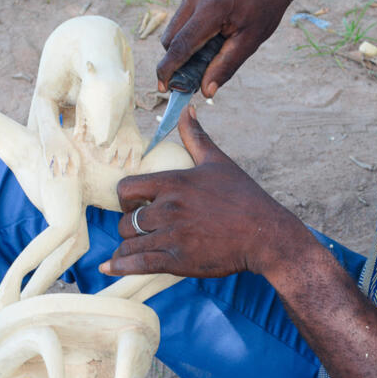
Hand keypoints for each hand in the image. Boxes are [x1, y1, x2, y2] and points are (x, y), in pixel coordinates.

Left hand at [104, 106, 319, 278]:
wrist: (264, 234)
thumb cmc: (243, 197)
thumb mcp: (218, 162)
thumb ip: (196, 137)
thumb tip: (187, 110)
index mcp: (173, 183)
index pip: (127, 188)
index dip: (125, 199)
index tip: (135, 205)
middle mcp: (168, 209)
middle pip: (126, 220)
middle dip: (130, 226)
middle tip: (141, 230)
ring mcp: (171, 236)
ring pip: (130, 243)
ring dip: (130, 247)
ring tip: (136, 248)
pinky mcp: (177, 261)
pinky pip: (138, 264)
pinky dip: (121, 266)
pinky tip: (111, 267)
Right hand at [156, 0, 313, 96]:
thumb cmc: (267, 5)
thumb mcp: (252, 39)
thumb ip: (226, 65)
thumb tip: (205, 90)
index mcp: (211, 8)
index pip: (180, 45)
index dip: (168, 69)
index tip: (162, 87)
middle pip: (171, 37)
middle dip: (177, 58)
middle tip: (195, 73)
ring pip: (175, 24)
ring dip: (185, 41)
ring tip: (214, 44)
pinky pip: (184, 11)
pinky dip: (192, 25)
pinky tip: (216, 25)